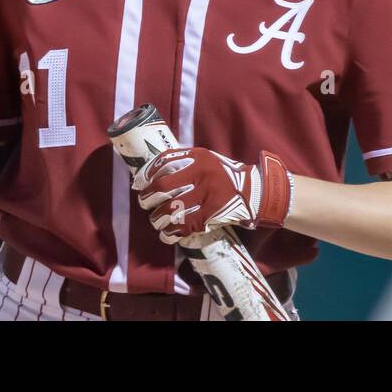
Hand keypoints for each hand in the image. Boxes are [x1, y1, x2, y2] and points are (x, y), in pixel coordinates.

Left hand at [132, 147, 292, 243]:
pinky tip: (166, 235)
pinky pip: (185, 225)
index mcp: (198, 156)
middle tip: (145, 204)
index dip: (146, 174)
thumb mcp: (206, 160)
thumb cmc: (223, 176)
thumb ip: (183, 163)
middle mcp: (202, 172)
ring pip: (171, 209)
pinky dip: (171, 232)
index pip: (163, 162)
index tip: (138, 184)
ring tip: (155, 221)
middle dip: (148, 198)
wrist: (253, 191)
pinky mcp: (214, 213)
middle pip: (163, 187)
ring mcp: (208, 193)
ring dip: (157, 219)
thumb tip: (151, 175)